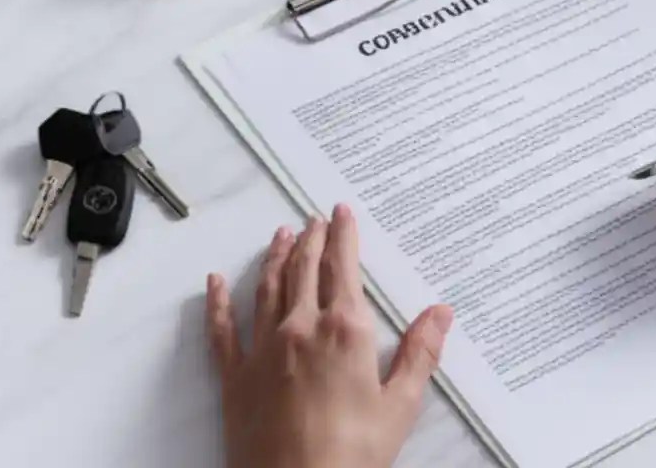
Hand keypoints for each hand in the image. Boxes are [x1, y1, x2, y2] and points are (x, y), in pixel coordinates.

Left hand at [205, 204, 452, 467]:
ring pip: (267, 288)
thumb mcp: (400, 405)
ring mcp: (263, 351)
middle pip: (303, 269)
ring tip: (281, 235)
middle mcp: (301, 329)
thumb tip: (441, 312)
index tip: (342, 212)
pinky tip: (215, 283)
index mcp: (345, 331)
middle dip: (311, 239)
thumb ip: (420, 353)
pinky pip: (223, 330)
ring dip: (275, 257)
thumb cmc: (352, 455)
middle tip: (315, 218)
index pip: (343, 267)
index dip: (344, 235)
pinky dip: (218, 302)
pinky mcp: (236, 377)